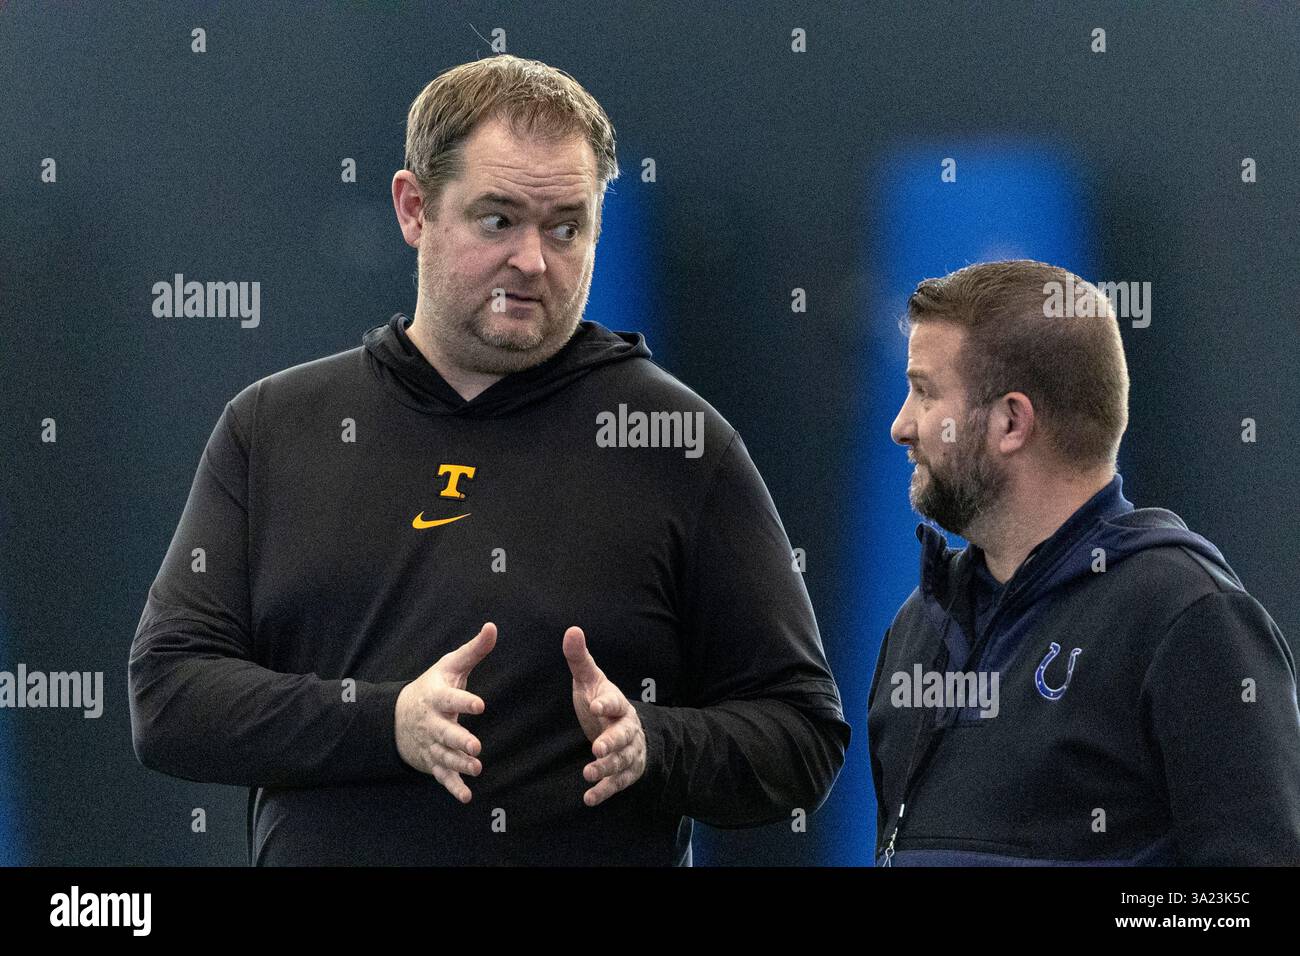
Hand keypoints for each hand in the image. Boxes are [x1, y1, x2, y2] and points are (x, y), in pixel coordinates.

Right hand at [395, 621, 495, 802]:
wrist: (399, 716)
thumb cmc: (433, 686)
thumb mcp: (450, 666)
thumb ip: (473, 651)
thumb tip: (493, 627)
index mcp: (437, 697)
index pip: (451, 699)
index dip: (464, 701)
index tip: (480, 704)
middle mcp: (432, 722)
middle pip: (445, 732)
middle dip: (459, 740)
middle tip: (476, 747)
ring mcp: (431, 744)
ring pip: (444, 756)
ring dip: (459, 764)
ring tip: (476, 769)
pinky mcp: (433, 761)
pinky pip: (442, 776)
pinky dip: (453, 787)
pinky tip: (466, 796)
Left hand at [563, 626, 645, 806]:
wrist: (627, 728)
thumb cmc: (601, 702)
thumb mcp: (590, 681)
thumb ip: (579, 659)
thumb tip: (571, 629)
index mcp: (618, 704)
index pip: (615, 702)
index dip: (607, 704)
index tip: (596, 705)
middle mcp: (627, 729)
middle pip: (623, 736)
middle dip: (611, 742)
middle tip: (597, 748)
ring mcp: (629, 752)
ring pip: (621, 760)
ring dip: (606, 768)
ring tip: (589, 773)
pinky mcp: (626, 772)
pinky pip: (617, 783)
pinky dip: (604, 790)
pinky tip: (589, 798)